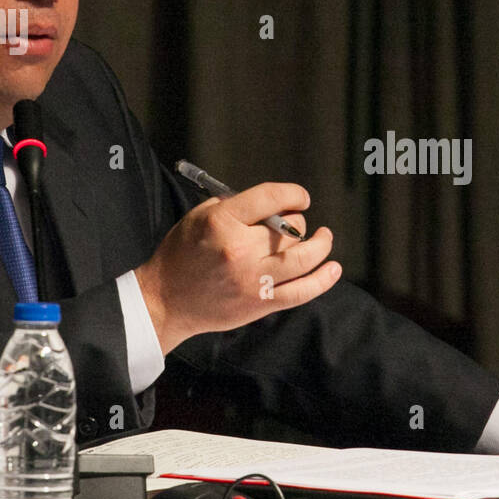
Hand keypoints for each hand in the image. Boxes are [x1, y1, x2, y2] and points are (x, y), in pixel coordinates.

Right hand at [135, 182, 340, 353]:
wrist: (165, 300)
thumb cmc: (181, 254)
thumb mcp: (198, 217)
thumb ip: (234, 205)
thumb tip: (272, 204)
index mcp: (222, 222)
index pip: (270, 198)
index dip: (293, 194)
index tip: (300, 198)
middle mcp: (240, 250)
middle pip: (290, 228)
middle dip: (296, 222)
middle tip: (293, 225)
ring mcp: (253, 279)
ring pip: (303, 257)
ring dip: (321, 245)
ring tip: (325, 238)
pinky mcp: (260, 303)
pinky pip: (302, 291)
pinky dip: (323, 279)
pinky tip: (333, 268)